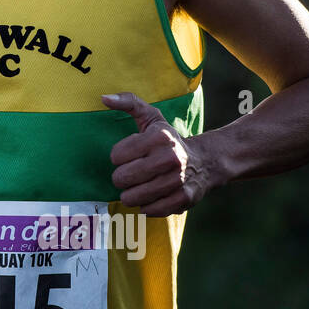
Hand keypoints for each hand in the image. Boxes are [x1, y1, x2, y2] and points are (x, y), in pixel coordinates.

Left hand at [102, 92, 220, 216]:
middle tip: (131, 174)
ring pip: (133, 197)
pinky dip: (146, 206)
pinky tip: (152, 197)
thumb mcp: (151, 117)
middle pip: (122, 178)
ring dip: (131, 194)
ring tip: (140, 186)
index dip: (118, 157)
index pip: (116, 155)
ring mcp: (178, 179)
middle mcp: (170, 157)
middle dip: (121, 178)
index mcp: (159, 137)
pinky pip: (149, 209)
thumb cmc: (168, 140)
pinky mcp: (184, 198)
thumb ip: (128, 103)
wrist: (205, 162)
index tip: (129, 155)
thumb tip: (103, 98)